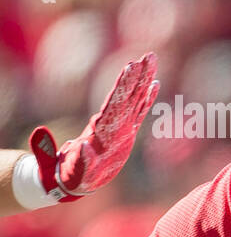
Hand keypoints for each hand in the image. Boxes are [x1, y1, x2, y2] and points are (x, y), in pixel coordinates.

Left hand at [29, 52, 158, 200]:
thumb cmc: (71, 177)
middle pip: (127, 95)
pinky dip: (147, 98)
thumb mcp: (72, 170)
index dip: (123, 86)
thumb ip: (79, 159)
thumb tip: (82, 147)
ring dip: (144, 80)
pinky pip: (139, 111)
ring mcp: (119, 127)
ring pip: (134, 99)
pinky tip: (154, 84)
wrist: (74, 180)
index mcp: (101, 129)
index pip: (114, 103)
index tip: (130, 67)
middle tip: (149, 56)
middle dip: (138, 75)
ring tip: (152, 61)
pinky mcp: (126, 133)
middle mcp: (111, 124)